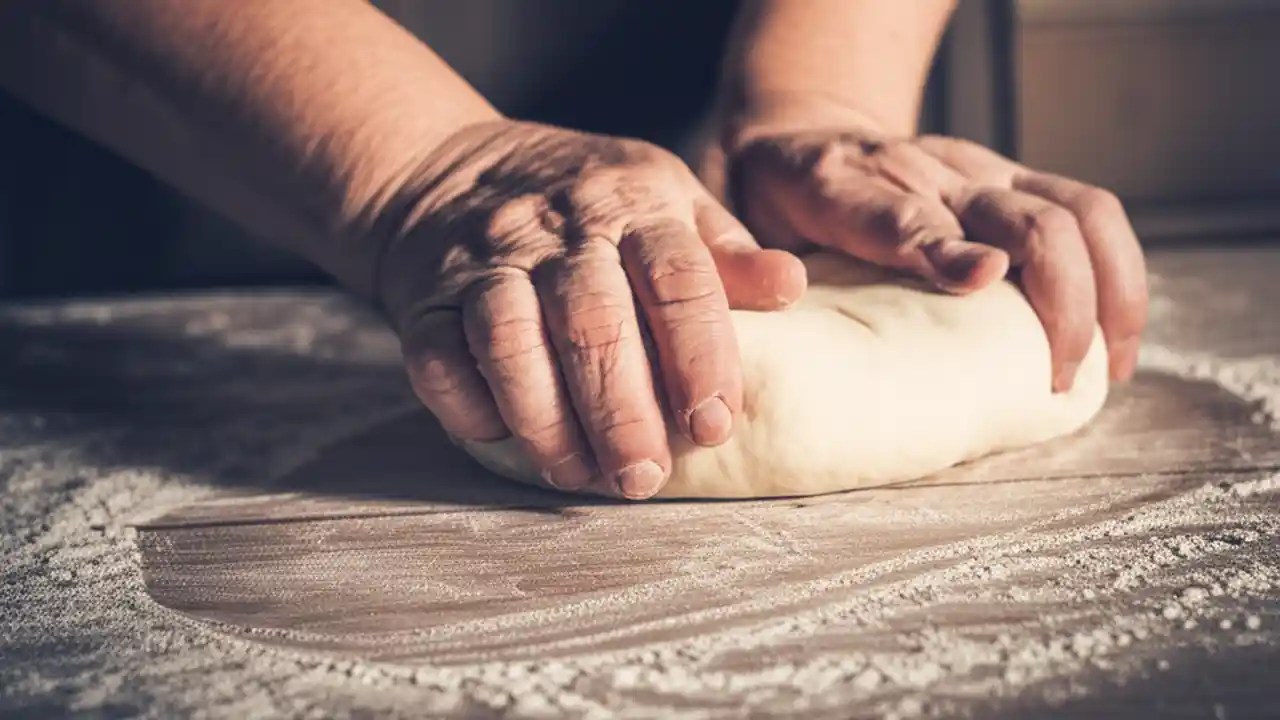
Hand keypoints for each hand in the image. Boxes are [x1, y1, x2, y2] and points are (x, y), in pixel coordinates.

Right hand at [373, 120, 805, 498]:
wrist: (447, 172)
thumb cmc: (582, 202)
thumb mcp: (663, 200)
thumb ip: (721, 253)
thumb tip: (791, 287)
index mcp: (633, 204)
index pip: (675, 277)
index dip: (699, 355)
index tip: (715, 425)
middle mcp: (557, 232)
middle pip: (592, 322)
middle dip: (622, 411)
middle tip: (644, 478)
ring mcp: (484, 264)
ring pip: (510, 343)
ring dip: (547, 421)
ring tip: (579, 475)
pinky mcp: (425, 299)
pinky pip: (437, 357)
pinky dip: (468, 405)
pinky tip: (502, 436)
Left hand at [721, 114, 1147, 391]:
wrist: (803, 131)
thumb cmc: (773, 198)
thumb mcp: (739, 225)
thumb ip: (748, 265)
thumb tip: (780, 301)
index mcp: (844, 184)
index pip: (898, 215)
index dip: (942, 246)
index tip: (980, 278)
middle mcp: (925, 171)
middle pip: (1023, 216)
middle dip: (1062, 299)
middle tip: (1055, 379)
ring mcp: (976, 170)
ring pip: (1073, 209)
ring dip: (1110, 289)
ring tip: (1108, 367)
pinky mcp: (1008, 178)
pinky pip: (1085, 210)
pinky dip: (1118, 272)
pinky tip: (1115, 334)